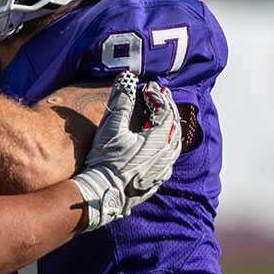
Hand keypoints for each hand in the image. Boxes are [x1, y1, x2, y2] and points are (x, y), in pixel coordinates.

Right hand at [71, 71, 181, 231]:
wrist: (100, 195)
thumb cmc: (105, 162)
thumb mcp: (111, 128)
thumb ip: (121, 101)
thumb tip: (127, 78)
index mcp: (159, 140)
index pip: (165, 110)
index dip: (158, 96)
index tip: (149, 86)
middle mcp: (166, 155)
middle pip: (173, 126)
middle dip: (167, 108)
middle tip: (160, 96)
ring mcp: (162, 171)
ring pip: (174, 145)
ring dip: (169, 128)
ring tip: (163, 118)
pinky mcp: (154, 183)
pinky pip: (168, 161)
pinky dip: (166, 148)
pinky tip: (160, 148)